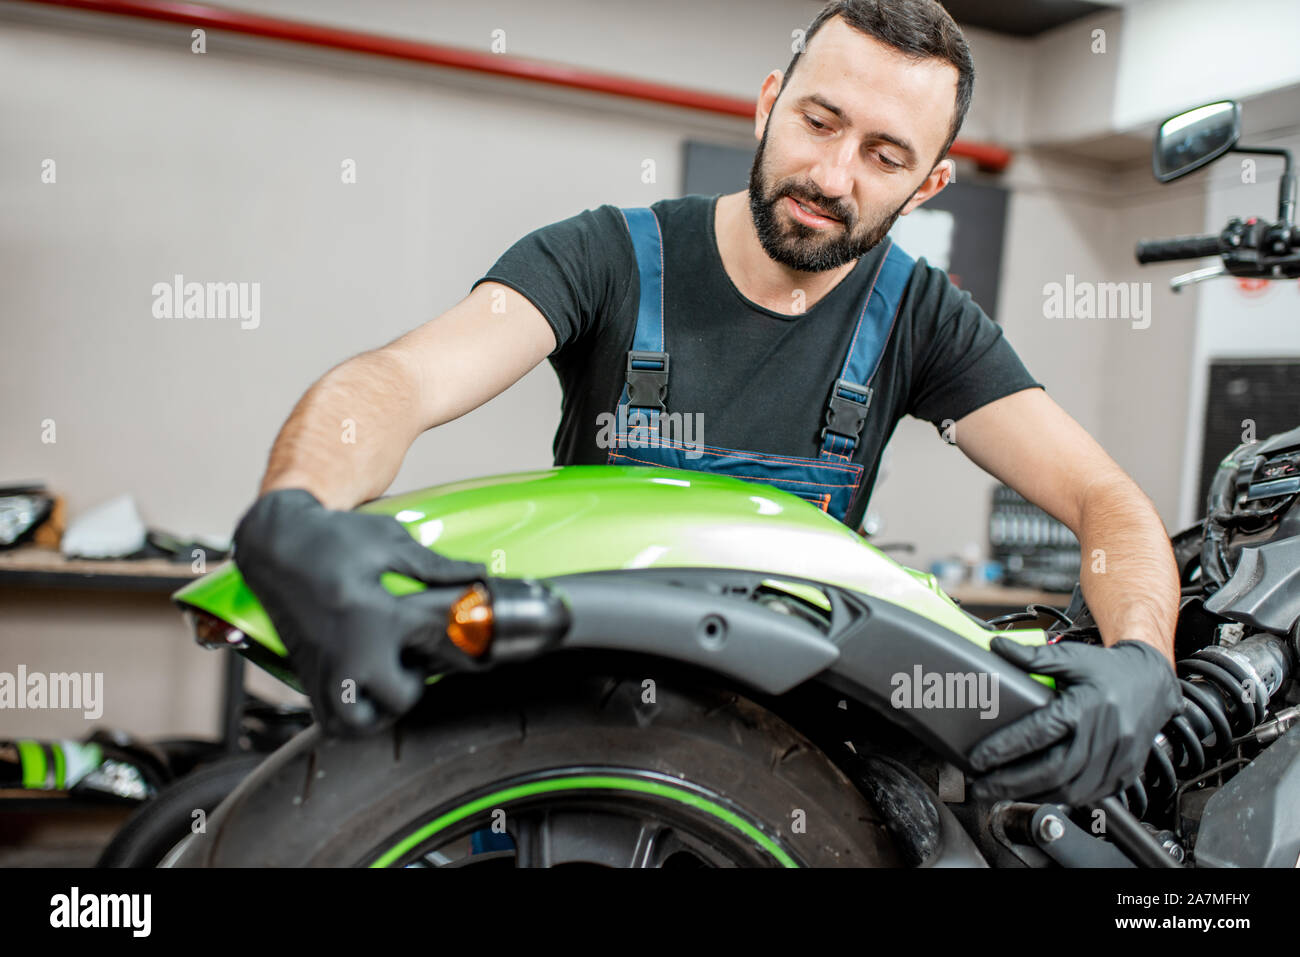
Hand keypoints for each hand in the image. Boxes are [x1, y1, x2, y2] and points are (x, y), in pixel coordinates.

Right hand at [232, 488, 486, 735]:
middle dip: (418, 679)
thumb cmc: (329, 538)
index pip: (436, 635)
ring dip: (383, 709)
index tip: (478, 631)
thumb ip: (434, 565)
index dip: (465, 631)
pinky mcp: (306, 672)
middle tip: (420, 656)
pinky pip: (330, 720)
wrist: (273, 543)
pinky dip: (351, 717)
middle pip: (400, 696)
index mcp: (374, 615)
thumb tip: (475, 574)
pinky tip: (365, 691)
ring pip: (361, 722)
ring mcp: (325, 667)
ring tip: (391, 680)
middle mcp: (348, 651)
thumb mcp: (387, 541)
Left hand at [968, 637, 1181, 805]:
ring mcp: (1118, 760)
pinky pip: (1087, 797)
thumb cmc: (1109, 671)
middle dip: (1010, 783)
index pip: (1039, 733)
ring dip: (1031, 795)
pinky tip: (1034, 794)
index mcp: (1087, 706)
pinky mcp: (1123, 775)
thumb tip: (997, 647)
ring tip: (1000, 793)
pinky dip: (1057, 798)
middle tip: (980, 787)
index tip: (978, 759)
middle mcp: (1105, 736)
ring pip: (1070, 790)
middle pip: (1052, 770)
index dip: (1005, 748)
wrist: (1152, 683)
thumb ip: (1033, 657)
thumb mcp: (1071, 658)